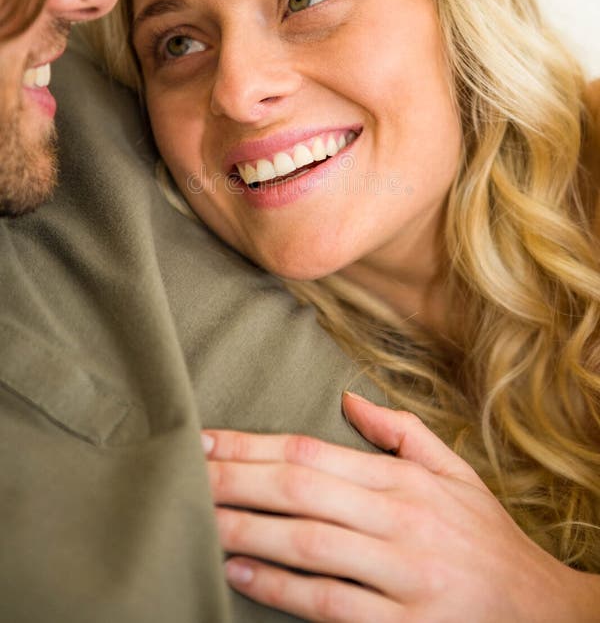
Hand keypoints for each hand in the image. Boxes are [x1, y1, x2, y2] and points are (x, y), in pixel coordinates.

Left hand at [203, 393, 593, 621]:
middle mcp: (398, 521)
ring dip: (244, 529)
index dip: (252, 445)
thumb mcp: (452, 472)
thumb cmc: (483, 537)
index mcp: (403, 480)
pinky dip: (280, 589)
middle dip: (234, 479)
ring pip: (306, 545)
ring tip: (198, 518)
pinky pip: (329, 605)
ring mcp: (400, 575)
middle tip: (183, 472)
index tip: (206, 441)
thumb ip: (400, 431)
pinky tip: (240, 572)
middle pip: (299, 491)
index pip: (312, 452)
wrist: (539, 612)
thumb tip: (346, 396)